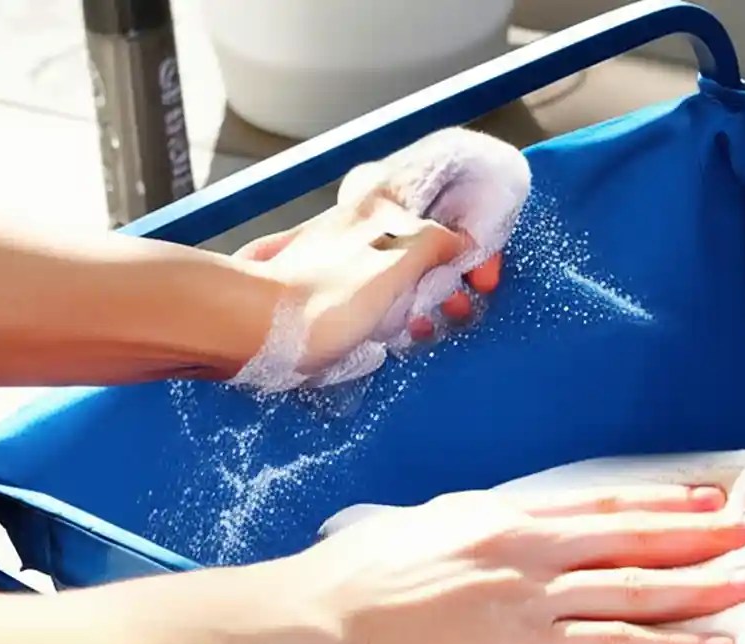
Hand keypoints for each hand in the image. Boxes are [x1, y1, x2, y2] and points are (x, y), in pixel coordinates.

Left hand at [233, 178, 503, 377]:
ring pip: (409, 271)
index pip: (447, 213)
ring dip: (433, 295)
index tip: (486, 277)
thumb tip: (462, 239)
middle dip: (457, 272)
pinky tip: (407, 330)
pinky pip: (386, 295)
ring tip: (441, 322)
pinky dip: (404, 310)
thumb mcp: (396, 261)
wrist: (258, 328)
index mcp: (384, 212)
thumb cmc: (326, 296)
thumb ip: (436, 243)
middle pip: (430, 242)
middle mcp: (369, 228)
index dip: (475, 242)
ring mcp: (354, 260)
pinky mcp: (340, 292)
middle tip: (467, 304)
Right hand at [285, 484, 744, 643]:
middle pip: (636, 534)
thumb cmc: (358, 578)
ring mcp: (534, 594)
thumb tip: (498, 530)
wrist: (328, 623)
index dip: (661, 501)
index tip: (707, 498)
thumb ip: (474, 531)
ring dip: (705, 584)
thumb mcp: (423, 532)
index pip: (602, 502)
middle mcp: (531, 544)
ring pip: (639, 586)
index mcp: (505, 513)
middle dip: (706, 532)